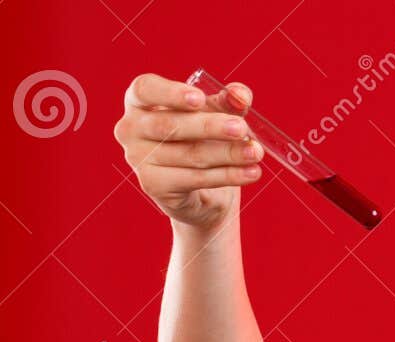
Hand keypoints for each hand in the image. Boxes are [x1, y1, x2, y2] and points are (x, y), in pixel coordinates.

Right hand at [115, 73, 262, 230]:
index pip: (145, 89)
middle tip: (242, 129)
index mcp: (139, 101)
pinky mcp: (152, 184)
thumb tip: (241, 95)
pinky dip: (227, 175)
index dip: (172, 93)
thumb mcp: (216, 115)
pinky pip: (194, 178)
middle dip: (211, 127)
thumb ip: (228, 101)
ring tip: (255, 153)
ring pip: (189, 154)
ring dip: (228, 154)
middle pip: (171, 125)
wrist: (202, 191)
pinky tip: (251, 172)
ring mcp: (138, 158)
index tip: (199, 99)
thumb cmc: (203, 141)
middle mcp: (130, 128)